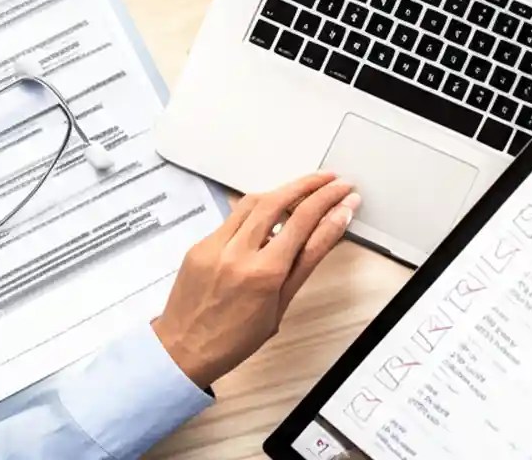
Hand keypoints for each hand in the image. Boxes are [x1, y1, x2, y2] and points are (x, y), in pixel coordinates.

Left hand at [151, 172, 360, 387]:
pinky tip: (270, 209)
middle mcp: (238, 253)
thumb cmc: (235, 339)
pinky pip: (232, 216)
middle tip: (331, 181)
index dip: (330, 204)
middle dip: (311, 185)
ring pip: (254, 201)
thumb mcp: (281, 305)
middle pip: (280, 201)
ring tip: (305, 187)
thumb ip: (304, 263)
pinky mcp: (200, 244)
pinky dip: (256, 208)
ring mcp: (216, 245)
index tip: (347, 196)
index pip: (305, 224)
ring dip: (283, 189)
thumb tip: (328, 231)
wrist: (184, 349)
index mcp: (264, 274)